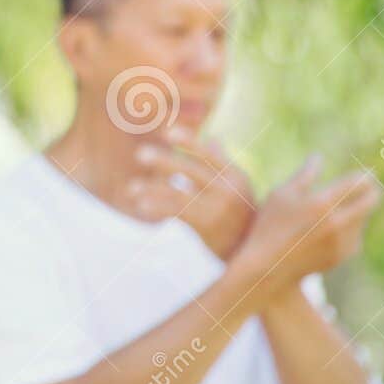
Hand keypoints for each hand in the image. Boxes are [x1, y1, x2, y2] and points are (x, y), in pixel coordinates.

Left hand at [129, 129, 256, 259]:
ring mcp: (217, 209)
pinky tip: (141, 205)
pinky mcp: (207, 226)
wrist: (252, 251)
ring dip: (153, 189)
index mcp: (235, 176)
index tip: (168, 132)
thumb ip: (223, 163)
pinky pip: (177, 212)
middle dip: (165, 161)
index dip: (189, 142)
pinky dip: (158, 207)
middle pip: (192, 170)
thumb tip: (212, 138)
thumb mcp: (239, 188)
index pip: (209, 155)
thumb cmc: (243, 215)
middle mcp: (228, 190)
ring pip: (179, 193)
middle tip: (140, 153)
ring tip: (131, 188)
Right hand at [236, 156, 380, 290]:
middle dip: (371, 190)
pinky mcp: (344, 255)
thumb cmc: (269, 224)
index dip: (365, 176)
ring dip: (356, 209)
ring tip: (336, 208)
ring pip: (363, 217)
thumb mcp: (280, 194)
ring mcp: (343, 241)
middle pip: (371, 199)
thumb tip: (318, 157)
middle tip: (368, 185)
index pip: (358, 183)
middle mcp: (337, 222)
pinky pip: (355, 234)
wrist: (268, 266)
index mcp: (321, 203)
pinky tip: (329, 228)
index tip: (367, 173)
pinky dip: (348, 228)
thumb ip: (304, 174)